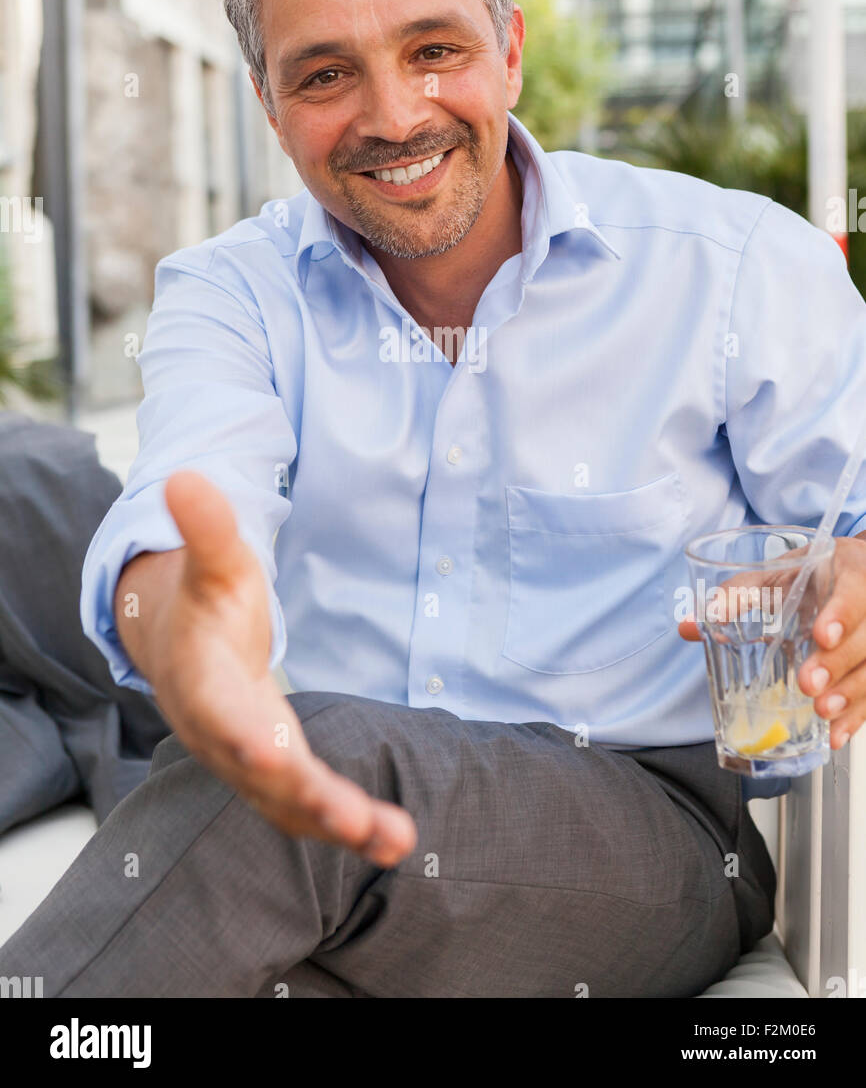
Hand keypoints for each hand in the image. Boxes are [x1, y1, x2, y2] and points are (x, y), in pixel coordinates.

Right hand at [143, 469, 416, 864]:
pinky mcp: (275, 777)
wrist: (180, 648)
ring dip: (338, 826)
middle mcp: (222, 735)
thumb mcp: (212, 561)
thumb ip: (206, 527)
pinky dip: (346, 827)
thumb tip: (184, 473)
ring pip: (289, 805)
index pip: (221, 714)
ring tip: (395, 840)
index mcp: (203, 683)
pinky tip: (395, 839)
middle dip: (307, 797)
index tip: (272, 754)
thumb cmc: (204, 601)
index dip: (242, 735)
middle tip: (354, 819)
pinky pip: (308, 809)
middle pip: (261, 775)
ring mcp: (248, 764)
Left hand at [678, 533, 865, 750]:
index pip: (855, 590)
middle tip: (808, 683)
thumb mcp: (775, 574)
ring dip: (849, 694)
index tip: (822, 635)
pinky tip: (835, 734)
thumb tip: (690, 625)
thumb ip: (735, 596)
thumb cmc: (811, 576)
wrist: (846, 579)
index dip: (842, 614)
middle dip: (837, 663)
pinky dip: (855, 717)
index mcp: (849, 572)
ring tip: (822, 711)